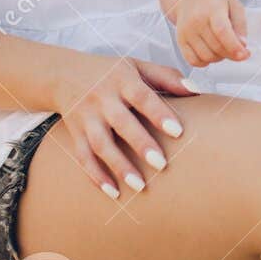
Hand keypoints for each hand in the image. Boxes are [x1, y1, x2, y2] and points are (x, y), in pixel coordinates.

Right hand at [51, 55, 196, 197]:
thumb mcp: (138, 66)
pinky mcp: (75, 133)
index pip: (142, 96)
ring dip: (118, 166)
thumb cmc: (112, 73)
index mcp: (122, 79)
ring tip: (140, 186)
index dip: (159, 113)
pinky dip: (96, 176)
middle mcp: (102, 98)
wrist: (63, 74)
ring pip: (100, 144)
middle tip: (162, 165)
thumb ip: (167, 77)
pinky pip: (83, 157)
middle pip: (121, 123)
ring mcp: (86, 117)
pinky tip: (114, 193)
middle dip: (140, 144)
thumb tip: (197, 90)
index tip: (178, 132)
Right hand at [175, 0, 248, 67]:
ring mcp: (186, 32)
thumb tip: (242, 45)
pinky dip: (204, 62)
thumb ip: (240, 25)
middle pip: (216, 47)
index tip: (244, 55)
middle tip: (238, 50)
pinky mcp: (180, 41)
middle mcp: (197, 21)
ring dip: (219, 58)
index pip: (222, 30)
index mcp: (213, 9)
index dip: (234, 46)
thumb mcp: (234, 5)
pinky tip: (211, 53)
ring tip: (224, 49)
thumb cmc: (214, 0)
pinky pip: (193, 60)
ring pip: (206, 56)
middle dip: (231, 54)